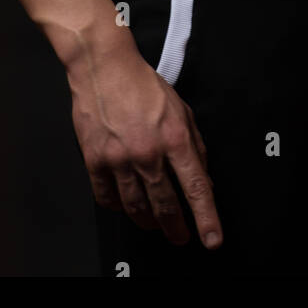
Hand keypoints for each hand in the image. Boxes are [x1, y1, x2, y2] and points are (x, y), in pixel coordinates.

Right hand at [69, 47, 221, 248]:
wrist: (104, 68)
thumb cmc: (143, 85)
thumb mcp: (182, 110)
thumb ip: (195, 146)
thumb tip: (203, 177)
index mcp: (175, 138)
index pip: (196, 187)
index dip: (206, 218)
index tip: (212, 239)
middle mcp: (148, 153)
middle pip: (165, 206)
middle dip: (176, 229)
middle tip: (180, 237)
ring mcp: (119, 159)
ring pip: (136, 208)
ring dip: (148, 222)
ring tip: (155, 224)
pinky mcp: (95, 161)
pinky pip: (107, 198)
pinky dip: (118, 207)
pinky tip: (125, 206)